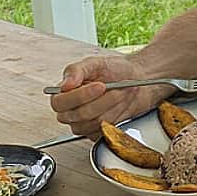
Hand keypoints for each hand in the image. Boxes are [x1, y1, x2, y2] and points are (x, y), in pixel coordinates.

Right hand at [49, 54, 171, 138]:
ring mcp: (83, 125)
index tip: (100, 86)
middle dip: (104, 100)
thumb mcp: (95, 63)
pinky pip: (106, 130)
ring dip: (113, 106)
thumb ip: (76, 71)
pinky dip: (118, 116)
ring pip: (96, 122)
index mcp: (63, 94)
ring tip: (122, 93)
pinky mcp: (98, 133)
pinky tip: (122, 105)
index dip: (81, 96)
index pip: (60, 103)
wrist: (136, 80)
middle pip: (80, 114)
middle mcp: (70, 112)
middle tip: (118, 89)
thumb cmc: (114, 71)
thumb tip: (64, 85)